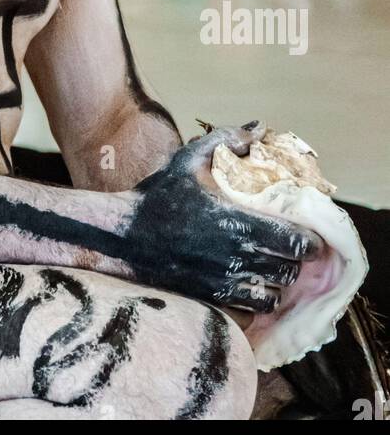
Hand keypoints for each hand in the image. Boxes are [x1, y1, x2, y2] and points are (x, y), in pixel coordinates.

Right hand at [125, 125, 320, 311]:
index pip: (294, 240)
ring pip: (274, 292)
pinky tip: (255, 285)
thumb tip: (258, 127)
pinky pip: (252, 308)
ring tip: (276, 269)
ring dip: (280, 282)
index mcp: (236, 222)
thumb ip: (225, 141)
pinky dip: (261, 299)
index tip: (311, 235)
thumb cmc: (158, 197)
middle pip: (290, 269)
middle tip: (294, 251)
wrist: (124, 237)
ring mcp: (224, 280)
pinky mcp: (212, 297)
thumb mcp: (189, 160)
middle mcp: (235, 255)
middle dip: (297, 261)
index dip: (310, 241)